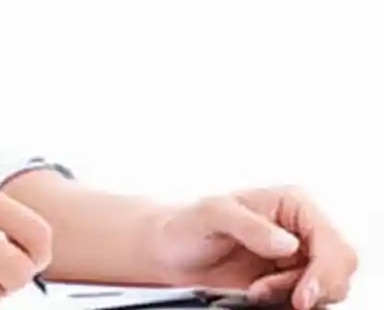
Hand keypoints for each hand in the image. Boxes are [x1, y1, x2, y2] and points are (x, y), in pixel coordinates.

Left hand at [147, 186, 357, 308]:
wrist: (167, 251)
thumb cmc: (186, 224)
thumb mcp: (211, 215)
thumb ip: (249, 226)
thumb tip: (288, 243)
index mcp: (293, 205)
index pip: (332, 244)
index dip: (325, 272)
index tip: (303, 296)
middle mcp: (300, 231)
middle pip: (338, 270)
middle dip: (313, 288)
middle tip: (274, 295)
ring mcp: (296, 258)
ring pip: (324, 289)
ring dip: (293, 297)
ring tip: (256, 291)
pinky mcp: (286, 282)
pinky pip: (305, 301)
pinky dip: (286, 305)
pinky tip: (259, 296)